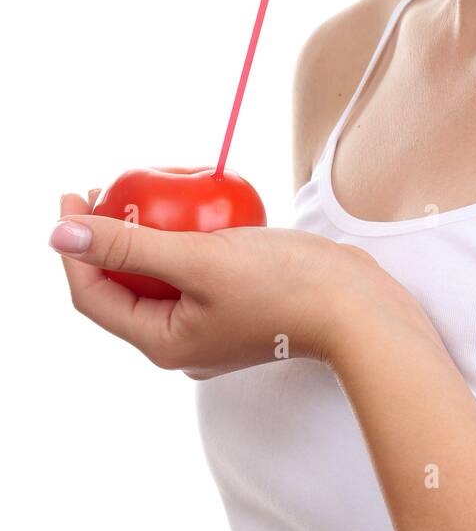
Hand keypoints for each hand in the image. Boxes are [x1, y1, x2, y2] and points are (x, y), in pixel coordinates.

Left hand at [52, 191, 443, 378]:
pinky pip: (193, 273)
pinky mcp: (237, 306)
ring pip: (159, 278)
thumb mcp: (201, 259)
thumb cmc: (286, 286)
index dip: (75, 245)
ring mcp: (210, 326)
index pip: (93, 294)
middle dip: (107, 237)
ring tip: (143, 193)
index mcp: (163, 342)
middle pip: (123, 286)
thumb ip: (130, 245)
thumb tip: (61, 233)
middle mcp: (181, 341)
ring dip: (145, 236)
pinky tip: (194, 210)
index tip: (72, 193)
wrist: (360, 308)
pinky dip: (183, 241)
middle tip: (104, 188)